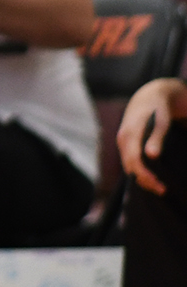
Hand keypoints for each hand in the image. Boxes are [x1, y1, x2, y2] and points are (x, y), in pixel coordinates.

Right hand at [117, 77, 182, 195]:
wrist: (149, 96)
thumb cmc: (159, 108)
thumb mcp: (161, 121)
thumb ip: (156, 138)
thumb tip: (152, 156)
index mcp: (129, 134)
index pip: (133, 161)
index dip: (145, 175)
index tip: (160, 185)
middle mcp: (123, 139)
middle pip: (129, 166)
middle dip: (144, 180)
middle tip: (163, 190)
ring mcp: (123, 141)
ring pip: (128, 165)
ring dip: (142, 177)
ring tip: (159, 187)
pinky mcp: (126, 143)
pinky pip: (130, 160)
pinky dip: (139, 171)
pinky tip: (152, 176)